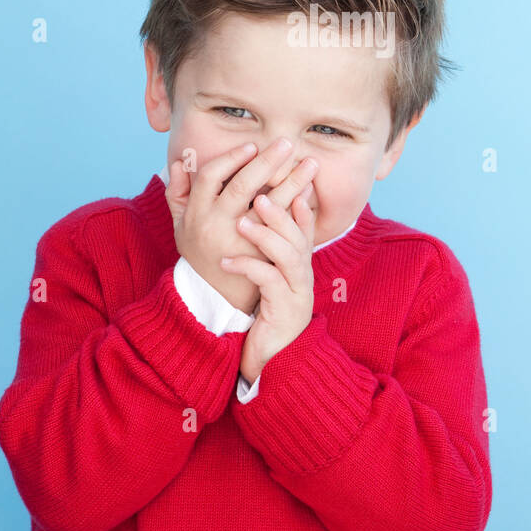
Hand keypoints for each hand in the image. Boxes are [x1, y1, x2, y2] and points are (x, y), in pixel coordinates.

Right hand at [165, 138, 316, 314]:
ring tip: (311, 164)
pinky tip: (309, 193)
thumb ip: (177, 193)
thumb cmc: (199, 252)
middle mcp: (217, 225)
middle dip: (266, 162)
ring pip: (269, 206)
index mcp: (196, 213)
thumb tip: (180, 162)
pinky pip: (283, 228)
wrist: (214, 295)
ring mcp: (241, 242)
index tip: (251, 145)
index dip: (231, 158)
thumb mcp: (181, 224)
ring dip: (292, 182)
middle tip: (287, 143)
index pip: (210, 176)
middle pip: (242, 186)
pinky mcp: (261, 256)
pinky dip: (297, 208)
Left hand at [222, 184, 316, 383]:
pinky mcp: (285, 309)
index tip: (282, 175)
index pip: (303, 223)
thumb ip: (263, 247)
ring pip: (289, 254)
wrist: (275, 356)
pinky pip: (269, 282)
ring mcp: (297, 290)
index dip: (297, 198)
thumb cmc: (266, 311)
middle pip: (298, 233)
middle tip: (258, 193)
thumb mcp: (266, 275)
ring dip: (266, 235)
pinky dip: (248, 267)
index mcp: (298, 261)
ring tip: (240, 221)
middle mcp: (302, 271)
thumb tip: (248, 212)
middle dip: (280, 210)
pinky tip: (227, 261)